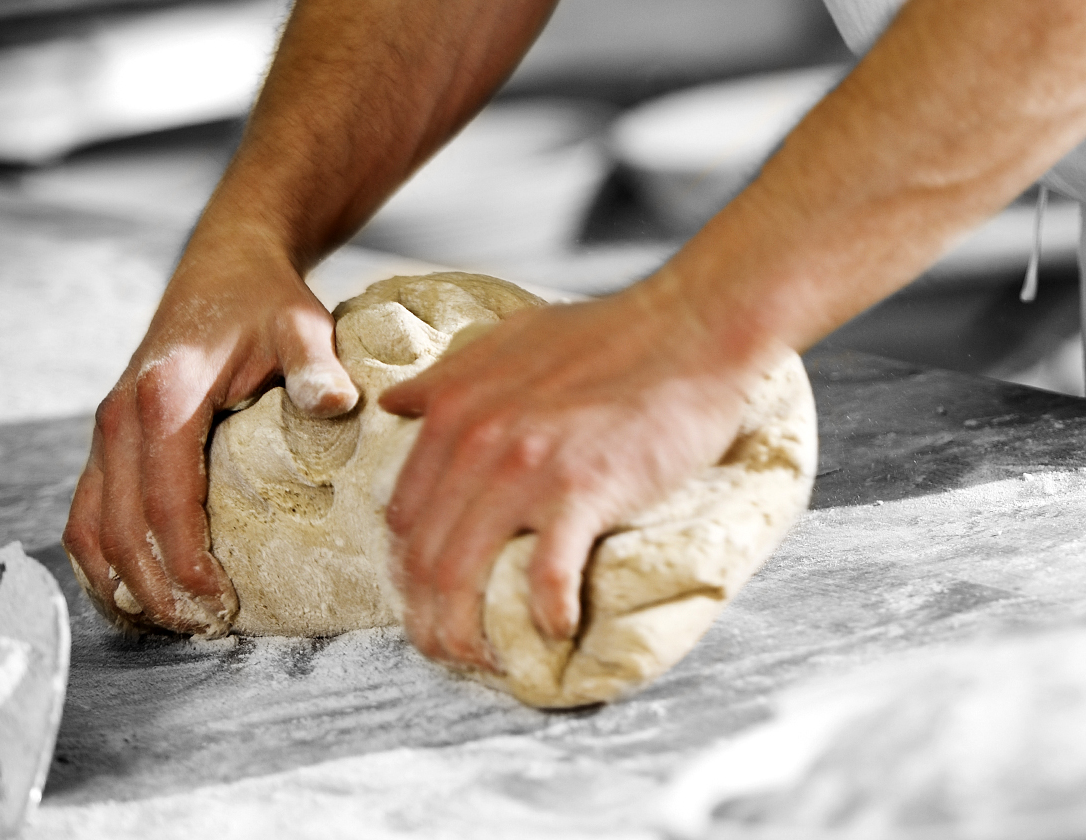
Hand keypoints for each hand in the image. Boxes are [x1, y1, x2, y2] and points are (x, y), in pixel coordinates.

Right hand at [62, 242, 358, 634]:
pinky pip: (87, 514)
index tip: (220, 608)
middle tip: (203, 632)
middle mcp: (119, 417)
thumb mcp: (302, 325)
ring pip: (89, 529)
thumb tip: (338, 403)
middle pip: (120, 529)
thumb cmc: (269, 302)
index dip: (186, 564)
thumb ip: (316, 365)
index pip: (165, 502)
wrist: (225, 265)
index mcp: (165, 398)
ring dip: (122, 585)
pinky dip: (102, 563)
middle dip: (155, 591)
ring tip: (172, 626)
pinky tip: (137, 598)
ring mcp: (105, 429)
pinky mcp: (107, 440)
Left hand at [378, 285, 762, 672]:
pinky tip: (556, 629)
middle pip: (424, 557)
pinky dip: (545, 613)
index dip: (408, 570)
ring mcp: (529, 470)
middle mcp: (479, 443)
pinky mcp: (584, 490)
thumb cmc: (609, 333)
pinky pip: (546, 573)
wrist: (689, 329)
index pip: (403, 516)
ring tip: (487, 661)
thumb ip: (448, 376)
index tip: (430, 599)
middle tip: (448, 651)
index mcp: (455, 411)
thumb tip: (396, 402)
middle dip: (427, 617)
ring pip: (463, 575)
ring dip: (466, 633)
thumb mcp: (509, 339)